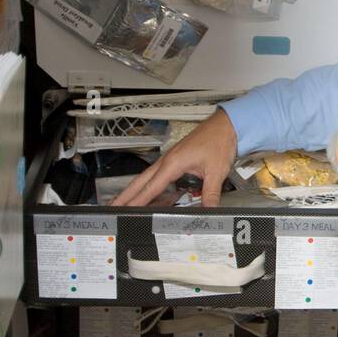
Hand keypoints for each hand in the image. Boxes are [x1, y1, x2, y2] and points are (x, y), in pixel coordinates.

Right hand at [112, 107, 238, 207]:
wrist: (226, 126)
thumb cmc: (219, 142)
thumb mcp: (217, 171)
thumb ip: (210, 194)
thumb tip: (208, 211)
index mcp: (173, 163)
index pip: (151, 187)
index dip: (137, 201)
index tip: (125, 210)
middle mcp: (167, 160)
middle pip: (141, 181)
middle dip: (126, 195)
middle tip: (112, 207)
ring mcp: (170, 159)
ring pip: (147, 178)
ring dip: (135, 190)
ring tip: (123, 202)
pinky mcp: (175, 160)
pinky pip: (157, 175)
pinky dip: (149, 185)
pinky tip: (149, 194)